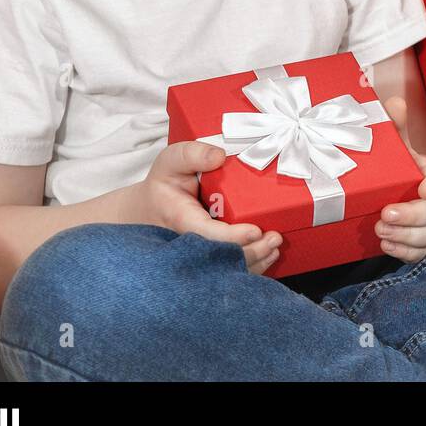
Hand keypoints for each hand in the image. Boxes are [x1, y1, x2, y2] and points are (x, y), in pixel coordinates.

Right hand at [126, 141, 283, 274]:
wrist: (149, 210)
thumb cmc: (164, 185)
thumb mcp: (171, 161)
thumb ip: (192, 154)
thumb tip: (219, 156)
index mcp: (181, 220)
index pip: (208, 234)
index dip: (233, 236)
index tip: (256, 231)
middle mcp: (190, 244)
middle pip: (222, 258)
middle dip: (252, 252)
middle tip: (275, 239)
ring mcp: (198, 255)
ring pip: (227, 270)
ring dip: (256, 261)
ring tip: (275, 246)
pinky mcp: (208, 259)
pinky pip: (229, 271)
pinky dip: (252, 266)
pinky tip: (267, 255)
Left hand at [376, 97, 425, 263]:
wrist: (375, 194)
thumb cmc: (386, 166)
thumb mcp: (387, 145)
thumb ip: (391, 125)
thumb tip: (395, 103)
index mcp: (424, 174)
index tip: (422, 187)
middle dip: (413, 215)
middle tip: (386, 213)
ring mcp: (425, 223)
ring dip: (407, 235)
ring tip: (380, 229)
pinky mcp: (415, 242)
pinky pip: (421, 254)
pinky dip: (405, 252)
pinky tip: (385, 244)